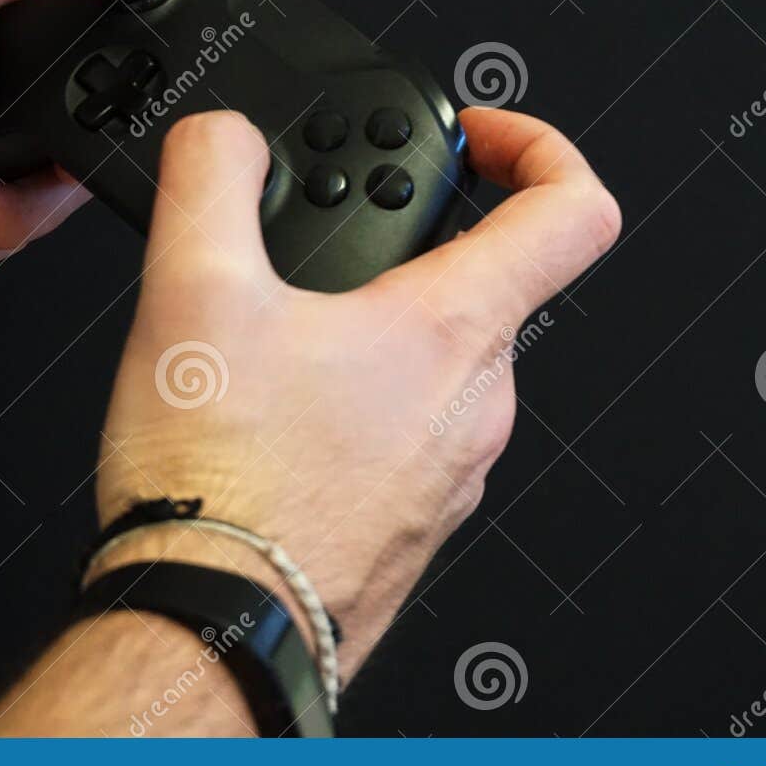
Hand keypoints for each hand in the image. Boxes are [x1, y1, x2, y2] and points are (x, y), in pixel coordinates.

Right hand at [86, 107, 620, 679]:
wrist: (211, 632)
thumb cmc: (224, 492)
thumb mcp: (191, 293)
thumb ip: (211, 177)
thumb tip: (224, 133)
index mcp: (454, 331)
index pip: (574, 208)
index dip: (540, 144)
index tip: (481, 138)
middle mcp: (478, 404)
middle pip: (488, 282)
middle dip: (408, 245)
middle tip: (327, 245)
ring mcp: (455, 471)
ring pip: (441, 361)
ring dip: (376, 327)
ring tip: (280, 338)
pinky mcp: (417, 520)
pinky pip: (412, 430)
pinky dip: (361, 399)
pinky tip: (278, 417)